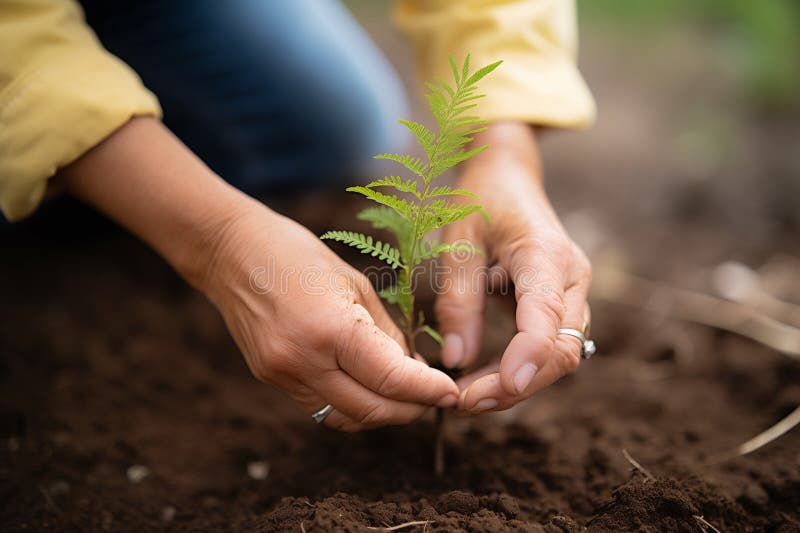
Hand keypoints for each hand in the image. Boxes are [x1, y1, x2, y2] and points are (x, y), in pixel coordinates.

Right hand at [200, 206, 459, 430]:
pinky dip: (351, 406)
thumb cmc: (299, 256)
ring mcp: (283, 375)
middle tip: (434, 396)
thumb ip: (386, 334)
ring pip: (346, 418)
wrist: (231, 253)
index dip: (428, 391)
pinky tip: (367, 388)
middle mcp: (303, 360)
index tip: (452, 393)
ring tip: (404, 394)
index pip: (392, 379)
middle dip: (410, 409)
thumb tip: (412, 370)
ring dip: (381, 413)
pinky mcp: (271, 379)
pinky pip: (321, 408)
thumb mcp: (356, 284)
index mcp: (331, 328)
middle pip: (371, 410)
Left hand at [434, 122, 591, 413]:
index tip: (504, 386)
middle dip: (517, 384)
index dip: (530, 354)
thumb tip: (456, 360)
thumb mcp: (456, 241)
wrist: (508, 176)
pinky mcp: (561, 304)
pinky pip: (549, 348)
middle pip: (562, 348)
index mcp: (545, 253)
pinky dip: (519, 371)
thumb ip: (458, 300)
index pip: (548, 313)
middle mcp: (571, 277)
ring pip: (560, 356)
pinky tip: (482, 382)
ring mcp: (572, 293)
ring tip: (465, 400)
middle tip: (462, 403)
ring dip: (518, 384)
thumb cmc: (480, 199)